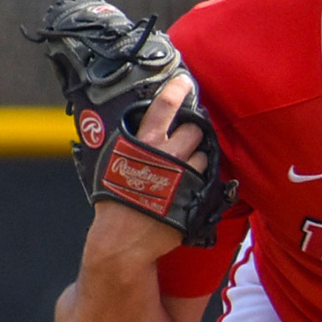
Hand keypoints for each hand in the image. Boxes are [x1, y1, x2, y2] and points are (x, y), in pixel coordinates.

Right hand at [84, 75, 207, 261]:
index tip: (185, 82)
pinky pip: (208, 177)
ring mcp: (184, 173)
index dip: (177, 91)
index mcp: (142, 143)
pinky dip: (202, 179)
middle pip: (194, 128)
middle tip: (184, 142)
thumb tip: (141, 129)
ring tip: (182, 172)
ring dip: (198, 158)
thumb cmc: (114, 202)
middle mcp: (166, 154)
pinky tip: (188, 187)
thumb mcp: (114, 164)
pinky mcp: (195, 193)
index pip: (163, 106)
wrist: (123, 240)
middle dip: (192, 131)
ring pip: (204, 153)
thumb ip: (130, 144)